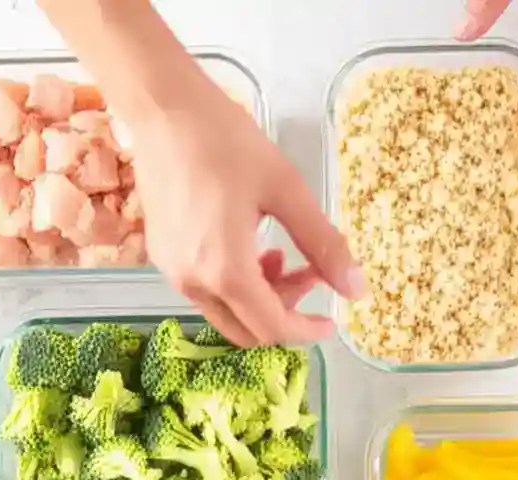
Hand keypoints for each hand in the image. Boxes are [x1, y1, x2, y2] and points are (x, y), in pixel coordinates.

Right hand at [130, 90, 365, 346]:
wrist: (163, 111)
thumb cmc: (226, 142)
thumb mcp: (286, 190)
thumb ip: (323, 244)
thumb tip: (355, 289)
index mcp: (226, 271)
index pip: (271, 328)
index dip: (306, 331)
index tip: (331, 318)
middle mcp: (193, 282)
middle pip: (246, 330)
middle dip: (284, 311)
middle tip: (309, 273)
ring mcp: (172, 271)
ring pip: (224, 311)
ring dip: (259, 296)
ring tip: (278, 251)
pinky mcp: (161, 256)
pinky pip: (203, 290)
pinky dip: (232, 283)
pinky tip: (246, 242)